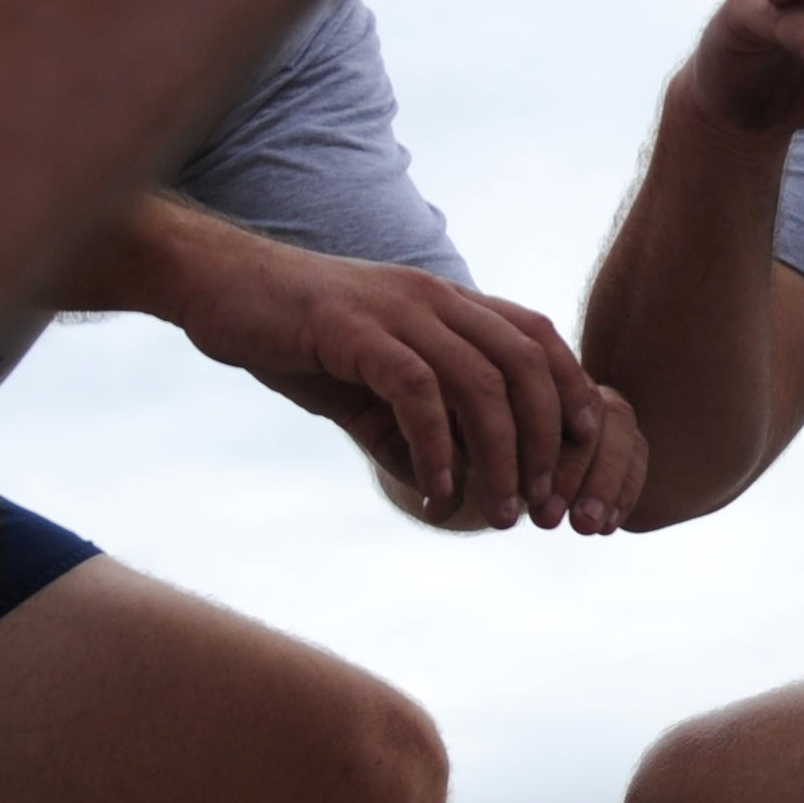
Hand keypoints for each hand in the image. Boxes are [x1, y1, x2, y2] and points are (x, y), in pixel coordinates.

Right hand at [176, 245, 622, 530]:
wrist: (218, 287)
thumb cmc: (294, 335)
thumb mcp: (367, 385)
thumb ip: (411, 429)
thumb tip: (449, 491)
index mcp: (448, 302)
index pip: (539, 340)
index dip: (573, 396)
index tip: (586, 459)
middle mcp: (435, 297)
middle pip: (526, 368)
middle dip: (548, 444)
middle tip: (544, 508)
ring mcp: (397, 310)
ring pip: (481, 383)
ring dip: (501, 457)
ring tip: (496, 515)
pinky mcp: (354, 330)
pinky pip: (417, 393)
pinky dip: (437, 449)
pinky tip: (437, 494)